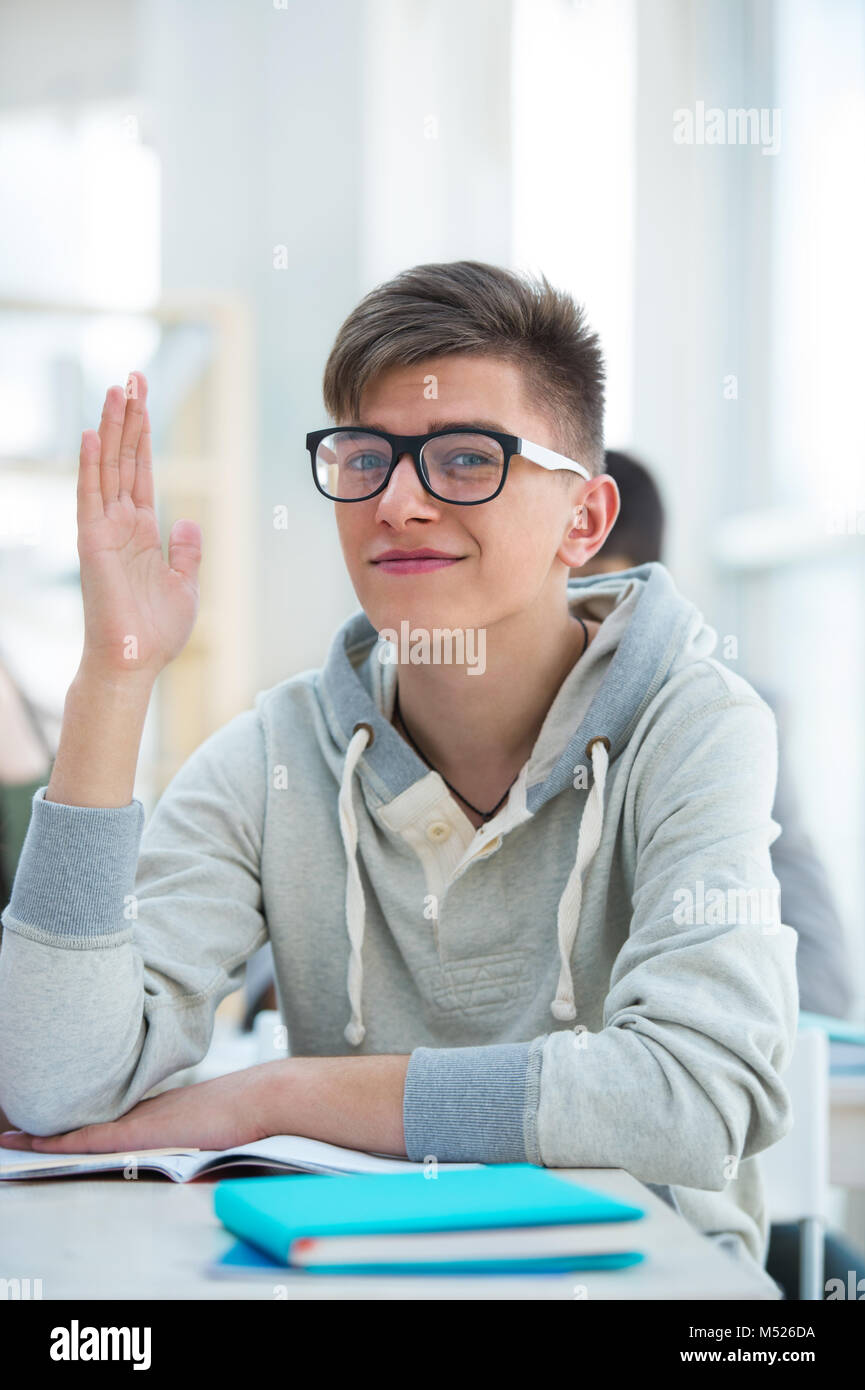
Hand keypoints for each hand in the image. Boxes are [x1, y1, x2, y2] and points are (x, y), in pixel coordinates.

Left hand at [0, 1065, 275, 1154]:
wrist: (262, 1098)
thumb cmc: (248, 1110)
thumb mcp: (210, 1117)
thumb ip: (189, 1125)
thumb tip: (186, 1142)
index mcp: (158, 1106)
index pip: (106, 1111)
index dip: (75, 1114)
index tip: (50, 1112)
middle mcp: (143, 1108)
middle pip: (88, 1115)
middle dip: (48, 1122)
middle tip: (12, 1128)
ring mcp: (141, 1118)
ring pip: (82, 1126)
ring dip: (45, 1134)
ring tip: (11, 1138)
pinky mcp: (142, 1132)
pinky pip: (92, 1139)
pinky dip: (62, 1143)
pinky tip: (37, 1145)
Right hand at [77, 371, 201, 681]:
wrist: (133, 662)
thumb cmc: (156, 632)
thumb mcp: (184, 586)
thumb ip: (186, 552)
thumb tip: (188, 522)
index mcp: (143, 531)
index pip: (142, 471)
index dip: (143, 434)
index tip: (143, 398)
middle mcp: (120, 524)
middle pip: (125, 459)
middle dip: (129, 417)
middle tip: (131, 376)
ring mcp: (104, 531)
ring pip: (109, 468)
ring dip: (113, 429)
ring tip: (117, 389)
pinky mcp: (92, 544)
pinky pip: (91, 497)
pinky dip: (92, 466)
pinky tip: (95, 436)